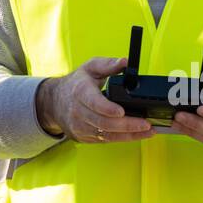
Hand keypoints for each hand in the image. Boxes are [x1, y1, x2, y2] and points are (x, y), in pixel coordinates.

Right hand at [35, 57, 155, 144]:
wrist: (54, 102)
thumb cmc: (76, 84)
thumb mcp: (90, 68)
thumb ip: (108, 64)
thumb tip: (124, 62)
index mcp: (80, 92)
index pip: (93, 103)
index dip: (107, 108)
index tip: (122, 111)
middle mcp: (78, 111)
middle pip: (104, 122)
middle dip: (127, 125)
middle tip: (146, 124)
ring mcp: (80, 126)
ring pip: (106, 135)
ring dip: (129, 135)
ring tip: (148, 131)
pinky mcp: (84, 137)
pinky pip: (105, 140)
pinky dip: (122, 138)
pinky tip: (136, 134)